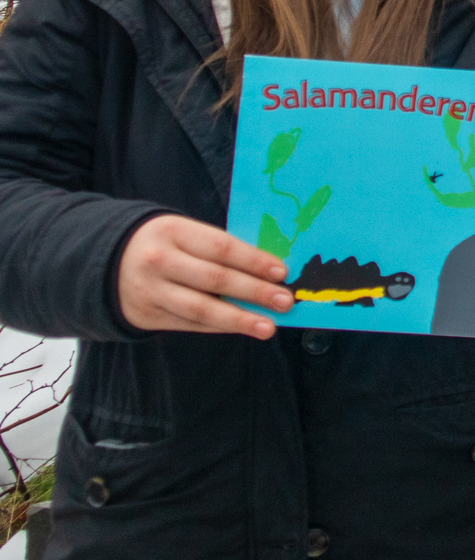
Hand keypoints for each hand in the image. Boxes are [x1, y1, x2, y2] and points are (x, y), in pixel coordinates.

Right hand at [118, 215, 293, 337]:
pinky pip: (189, 324)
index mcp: (174, 231)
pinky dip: (219, 327)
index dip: (254, 261)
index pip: (222, 248)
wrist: (105, 260)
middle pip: (215, 279)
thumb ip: (218, 248)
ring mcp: (150, 291)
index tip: (282, 273)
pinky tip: (241, 327)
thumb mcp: (184, 233)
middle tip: (285, 301)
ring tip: (268, 326)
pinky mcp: (146, 315)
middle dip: (255, 291)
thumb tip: (267, 270)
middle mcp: (159, 261)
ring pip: (202, 309)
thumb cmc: (163, 243)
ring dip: (239, 319)